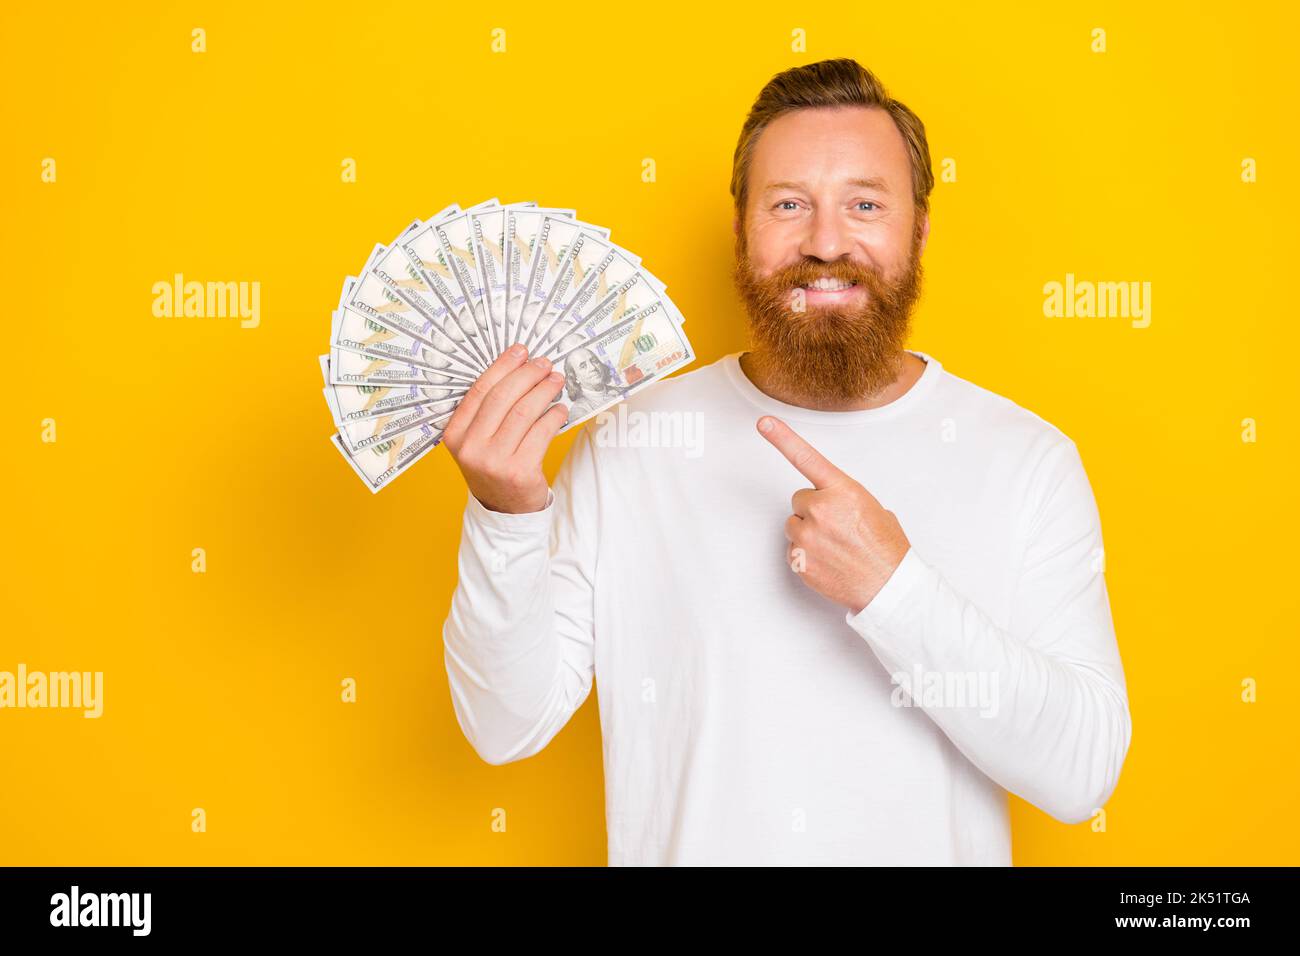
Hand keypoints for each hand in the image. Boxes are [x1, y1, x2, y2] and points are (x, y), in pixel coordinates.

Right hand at [442, 344, 568, 513]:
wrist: (504, 510)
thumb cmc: (494, 465)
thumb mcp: (478, 441)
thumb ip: (488, 411)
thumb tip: (518, 367)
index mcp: (455, 434)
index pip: (480, 390)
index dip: (503, 366)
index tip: (521, 351)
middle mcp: (471, 448)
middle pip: (503, 397)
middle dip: (527, 374)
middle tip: (544, 364)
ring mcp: (494, 461)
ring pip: (524, 412)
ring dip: (544, 391)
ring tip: (556, 381)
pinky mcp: (519, 471)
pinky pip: (541, 433)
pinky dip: (553, 416)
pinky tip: (560, 410)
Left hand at [757, 415, 911, 614]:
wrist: (889, 587)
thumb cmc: (886, 548)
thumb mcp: (873, 508)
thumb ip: (844, 497)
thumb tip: (831, 502)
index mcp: (842, 491)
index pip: (806, 458)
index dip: (782, 438)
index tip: (763, 423)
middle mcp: (821, 510)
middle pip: (799, 499)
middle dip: (814, 510)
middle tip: (838, 527)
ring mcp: (807, 536)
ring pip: (794, 524)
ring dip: (809, 532)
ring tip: (835, 546)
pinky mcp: (798, 560)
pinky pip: (793, 549)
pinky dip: (807, 554)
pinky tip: (829, 561)